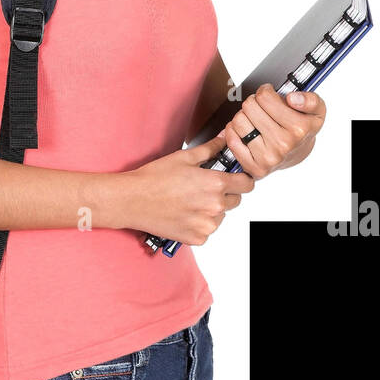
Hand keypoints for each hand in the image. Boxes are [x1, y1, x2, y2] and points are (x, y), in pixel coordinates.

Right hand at [119, 134, 254, 246]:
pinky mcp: (197, 239)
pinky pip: (207, 230)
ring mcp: (207, 225)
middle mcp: (215, 207)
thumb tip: (224, 140)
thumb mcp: (184, 157)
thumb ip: (210, 149)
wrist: (132, 200)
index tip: (237, 178)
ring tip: (189, 200)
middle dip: (225, 193)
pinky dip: (199, 223)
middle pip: (235, 201)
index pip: (247, 184)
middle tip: (202, 187)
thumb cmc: (154, 178)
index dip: (242, 179)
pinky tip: (184, 213)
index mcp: (215, 184)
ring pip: (221, 216)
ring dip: (211, 209)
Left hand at [222, 85, 325, 179]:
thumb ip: (310, 99)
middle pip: (249, 106)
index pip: (265, 97)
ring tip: (254, 119)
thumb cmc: (302, 128)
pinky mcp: (254, 167)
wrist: (297, 153)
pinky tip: (246, 130)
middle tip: (261, 108)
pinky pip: (232, 140)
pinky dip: (234, 131)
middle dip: (254, 103)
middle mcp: (283, 144)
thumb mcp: (316, 110)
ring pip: (238, 121)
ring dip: (244, 116)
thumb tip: (292, 98)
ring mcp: (268, 158)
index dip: (265, 92)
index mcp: (298, 128)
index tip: (269, 96)